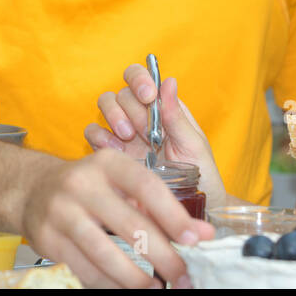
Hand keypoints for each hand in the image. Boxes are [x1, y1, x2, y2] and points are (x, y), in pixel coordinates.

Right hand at [21, 147, 213, 288]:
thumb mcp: (119, 180)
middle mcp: (82, 184)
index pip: (147, 186)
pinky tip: (126, 288)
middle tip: (183, 275)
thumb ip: (157, 203)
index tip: (195, 238)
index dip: (173, 214)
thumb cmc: (90, 186)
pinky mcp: (47, 240)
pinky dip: (109, 284)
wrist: (33, 190)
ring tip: (157, 288)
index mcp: (108, 163)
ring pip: (105, 254)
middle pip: (129, 225)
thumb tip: (201, 234)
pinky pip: (84, 269)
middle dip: (162, 256)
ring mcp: (61, 213)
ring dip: (136, 278)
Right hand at [84, 64, 226, 202]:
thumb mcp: (193, 147)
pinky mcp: (111, 154)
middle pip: (122, 91)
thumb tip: (169, 80)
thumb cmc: (201, 179)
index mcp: (164, 108)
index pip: (142, 77)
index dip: (140, 78)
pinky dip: (100, 137)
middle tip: (141, 129)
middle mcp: (142, 117)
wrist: (187, 218)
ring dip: (113, 116)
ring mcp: (124, 134)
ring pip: (105, 106)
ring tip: (127, 137)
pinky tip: (116, 152)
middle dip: (130, 106)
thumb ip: (177, 116)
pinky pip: (94, 133)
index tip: (148, 96)